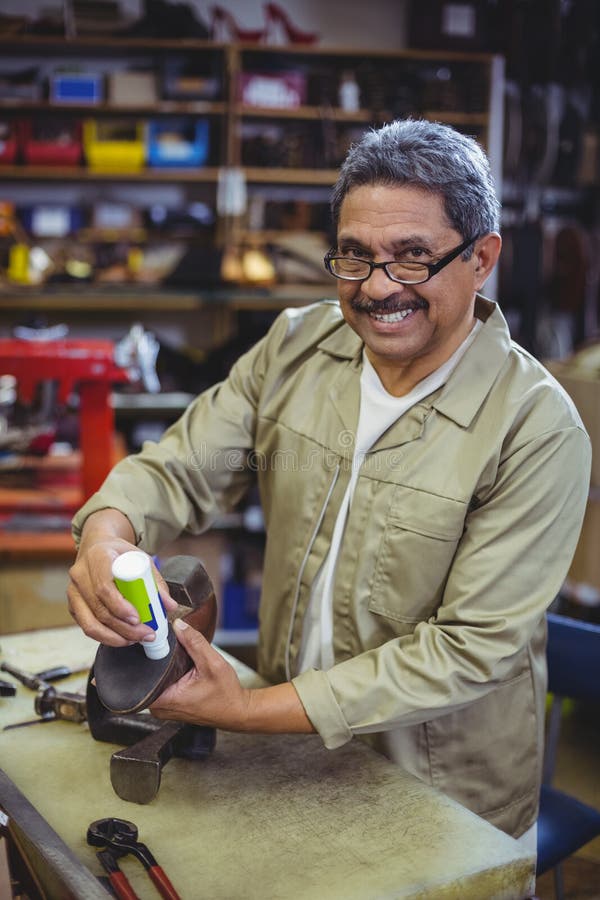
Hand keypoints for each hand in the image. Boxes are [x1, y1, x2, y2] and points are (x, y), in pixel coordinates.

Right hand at [67, 510, 176, 646]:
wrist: (98, 547)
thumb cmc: (120, 554)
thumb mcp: (141, 559)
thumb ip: (156, 582)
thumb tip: (170, 606)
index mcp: (98, 557)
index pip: (104, 586)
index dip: (119, 606)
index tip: (137, 618)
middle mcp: (80, 574)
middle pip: (99, 609)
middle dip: (124, 628)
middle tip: (146, 634)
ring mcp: (73, 591)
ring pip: (90, 623)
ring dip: (115, 637)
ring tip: (136, 639)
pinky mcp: (72, 605)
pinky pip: (86, 626)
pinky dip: (105, 637)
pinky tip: (122, 638)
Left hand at [150, 619, 315, 734]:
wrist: (237, 711)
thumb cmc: (226, 694)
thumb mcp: (213, 663)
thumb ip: (194, 643)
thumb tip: (178, 625)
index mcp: (166, 700)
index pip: (142, 674)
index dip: (147, 654)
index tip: (154, 641)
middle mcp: (159, 707)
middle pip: (147, 676)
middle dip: (157, 658)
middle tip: (167, 644)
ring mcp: (163, 708)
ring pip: (154, 680)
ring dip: (164, 666)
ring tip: (176, 655)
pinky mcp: (169, 706)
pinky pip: (162, 685)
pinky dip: (169, 674)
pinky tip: (180, 665)